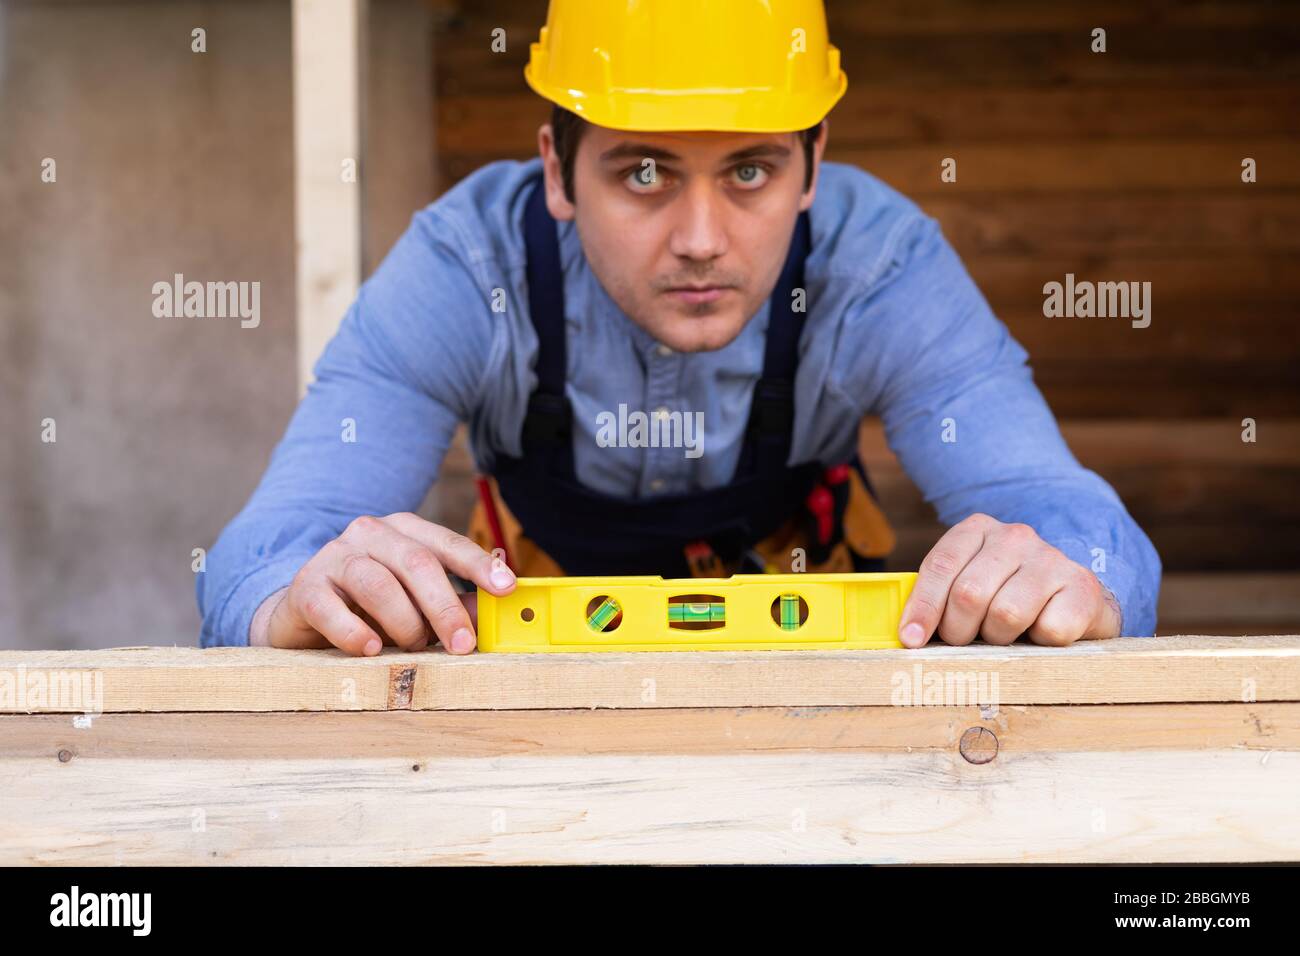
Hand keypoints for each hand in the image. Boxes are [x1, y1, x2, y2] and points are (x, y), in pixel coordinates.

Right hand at [252, 512, 515, 655]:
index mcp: (406, 531)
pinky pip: (332, 608)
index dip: (479, 565)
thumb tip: (495, 618)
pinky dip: (355, 632)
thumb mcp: (418, 603)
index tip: (506, 588)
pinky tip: (371, 649)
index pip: (448, 543)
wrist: (304, 613)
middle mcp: (371, 533)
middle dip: (445, 606)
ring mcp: (335, 556)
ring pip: (378, 583)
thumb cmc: (372, 608)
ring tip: (412, 646)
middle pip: (416, 563)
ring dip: (403, 622)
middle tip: (462, 644)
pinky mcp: (306, 586)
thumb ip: (455, 606)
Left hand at [898, 513, 1120, 647]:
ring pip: (1006, 614)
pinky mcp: (1082, 587)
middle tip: (967, 639)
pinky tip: (1041, 633)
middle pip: (969, 594)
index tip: (911, 639)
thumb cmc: (1008, 598)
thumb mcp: (969, 585)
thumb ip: (937, 599)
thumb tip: (907, 635)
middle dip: (959, 630)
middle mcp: (1015, 536)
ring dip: (1000, 638)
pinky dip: (1040, 644)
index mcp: (977, 530)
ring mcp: (1051, 559)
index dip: (923, 606)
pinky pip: (1048, 630)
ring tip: (1006, 634)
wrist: (1075, 600)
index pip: (941, 566)